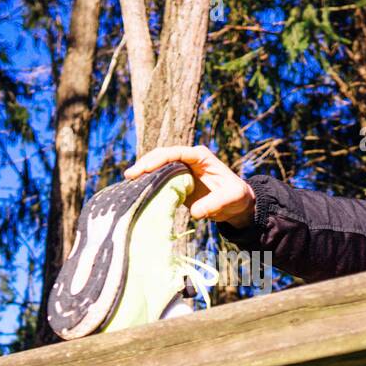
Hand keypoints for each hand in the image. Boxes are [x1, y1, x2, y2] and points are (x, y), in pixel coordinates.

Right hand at [126, 145, 255, 227]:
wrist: (237, 203)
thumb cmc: (236, 196)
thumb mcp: (231, 198)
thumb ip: (214, 203)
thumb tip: (194, 212)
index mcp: (200, 156)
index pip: (175, 153)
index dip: (158, 159)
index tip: (145, 169)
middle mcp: (188, 159)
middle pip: (161, 156)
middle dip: (145, 164)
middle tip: (130, 176)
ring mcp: (181, 170)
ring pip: (157, 166)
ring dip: (143, 173)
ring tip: (129, 183)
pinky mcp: (177, 182)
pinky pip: (159, 180)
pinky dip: (148, 183)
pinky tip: (137, 191)